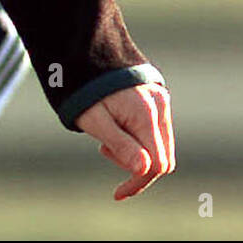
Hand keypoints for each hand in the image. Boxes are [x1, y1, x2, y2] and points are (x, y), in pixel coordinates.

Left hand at [75, 82, 174, 199]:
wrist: (81, 49)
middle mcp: (160, 105)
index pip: (156, 164)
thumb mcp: (93, 118)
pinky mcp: (156, 95)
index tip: (117, 194)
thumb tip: (143, 170)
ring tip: (105, 132)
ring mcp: (160, 99)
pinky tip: (115, 124)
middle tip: (103, 148)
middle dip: (135, 164)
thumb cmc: (81, 85)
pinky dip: (137, 135)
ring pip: (158, 143)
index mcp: (146, 113)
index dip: (138, 183)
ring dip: (135, 149)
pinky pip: (154, 128)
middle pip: (161, 156)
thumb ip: (120, 143)